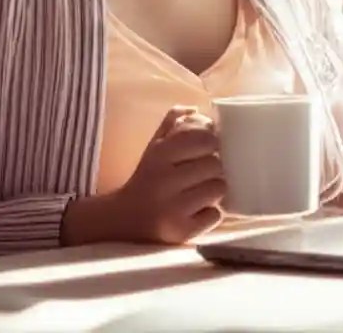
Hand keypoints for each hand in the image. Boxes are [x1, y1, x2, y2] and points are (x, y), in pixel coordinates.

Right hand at [61, 106, 225, 245]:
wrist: (122, 220)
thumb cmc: (147, 178)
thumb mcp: (155, 147)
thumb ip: (174, 123)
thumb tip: (198, 110)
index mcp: (159, 154)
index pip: (205, 138)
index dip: (212, 143)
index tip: (206, 149)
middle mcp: (164, 180)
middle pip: (216, 164)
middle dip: (212, 169)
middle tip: (200, 175)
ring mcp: (172, 208)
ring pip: (219, 188)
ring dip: (214, 191)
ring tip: (198, 192)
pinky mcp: (180, 232)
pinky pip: (216, 215)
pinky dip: (210, 214)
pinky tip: (195, 212)